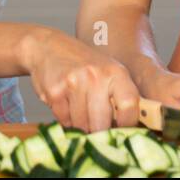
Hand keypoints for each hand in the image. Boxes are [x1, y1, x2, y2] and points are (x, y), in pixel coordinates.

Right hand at [21, 29, 141, 132]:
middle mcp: (96, 76)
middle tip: (95, 128)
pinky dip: (65, 119)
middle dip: (98, 132)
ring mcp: (75, 83)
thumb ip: (120, 96)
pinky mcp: (55, 91)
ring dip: (80, 126)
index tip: (121, 132)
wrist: (49, 47)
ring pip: (81, 125)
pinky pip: (64, 120)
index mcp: (115, 72)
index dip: (127, 124)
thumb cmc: (83, 63)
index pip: (130, 105)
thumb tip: (128, 130)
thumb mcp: (108, 71)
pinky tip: (65, 104)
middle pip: (102, 124)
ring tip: (78, 110)